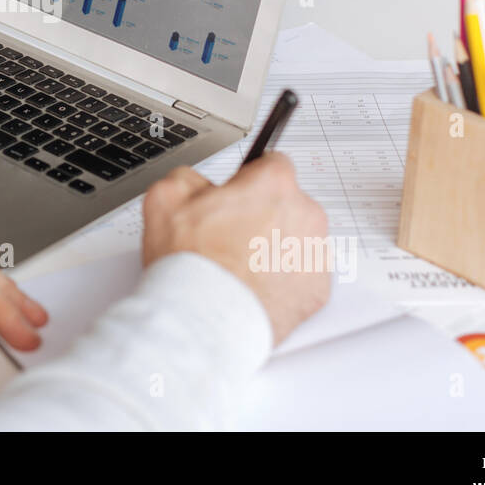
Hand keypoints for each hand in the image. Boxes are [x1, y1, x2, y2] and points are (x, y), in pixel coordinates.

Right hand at [141, 154, 329, 345]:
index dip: (248, 180)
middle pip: (286, 203)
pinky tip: (253, 287)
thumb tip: (197, 182)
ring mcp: (315, 254)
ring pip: (297, 240)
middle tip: (228, 237)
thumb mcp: (166, 199)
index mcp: (274, 185)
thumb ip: (187, 177)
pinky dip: (283, 280)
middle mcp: (305, 214)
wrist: (205, 320)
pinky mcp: (318, 290)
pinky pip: (302, 275)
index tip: (236, 196)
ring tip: (239, 267)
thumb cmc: (192, 264)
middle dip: (261, 215)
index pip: (272, 163)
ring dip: (275, 247)